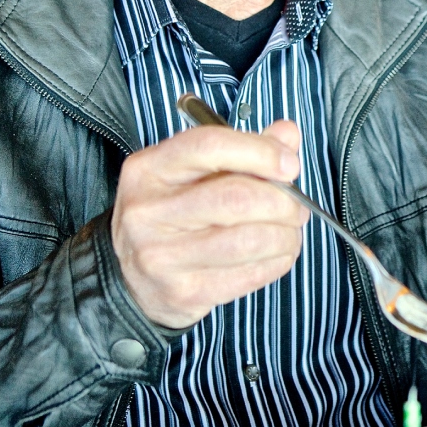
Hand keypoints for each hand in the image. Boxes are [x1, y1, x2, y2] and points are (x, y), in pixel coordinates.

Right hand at [112, 120, 307, 329]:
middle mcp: (148, 211)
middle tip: (296, 206)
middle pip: (237, 198)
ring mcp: (161, 256)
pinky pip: (251, 274)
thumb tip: (287, 134)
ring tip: (288, 232)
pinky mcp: (183, 292)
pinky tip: (275, 254)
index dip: (261, 152)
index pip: (209, 146)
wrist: (129, 277)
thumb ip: (243, 151)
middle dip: (283, 202)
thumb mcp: (193, 174)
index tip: (289, 165)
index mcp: (149, 170)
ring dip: (286, 235)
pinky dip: (278, 261)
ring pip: (250, 240)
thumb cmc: (172, 216)